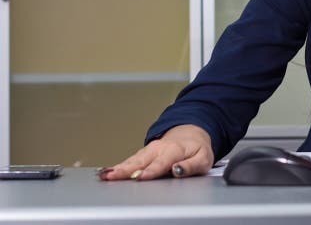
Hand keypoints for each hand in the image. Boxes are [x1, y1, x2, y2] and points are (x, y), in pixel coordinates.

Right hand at [98, 124, 213, 180]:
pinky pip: (130, 160)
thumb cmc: (197, 149)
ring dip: (119, 168)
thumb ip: (191, 166)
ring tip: (106, 175)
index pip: (161, 162)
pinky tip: (107, 173)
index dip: (151, 170)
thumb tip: (177, 170)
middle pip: (142, 161)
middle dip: (127, 169)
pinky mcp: (143, 154)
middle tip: (113, 176)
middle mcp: (159, 148)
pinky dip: (118, 166)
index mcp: (175, 149)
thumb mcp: (203, 159)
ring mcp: (149, 150)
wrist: (192, 134)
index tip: (141, 177)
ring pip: (133, 160)